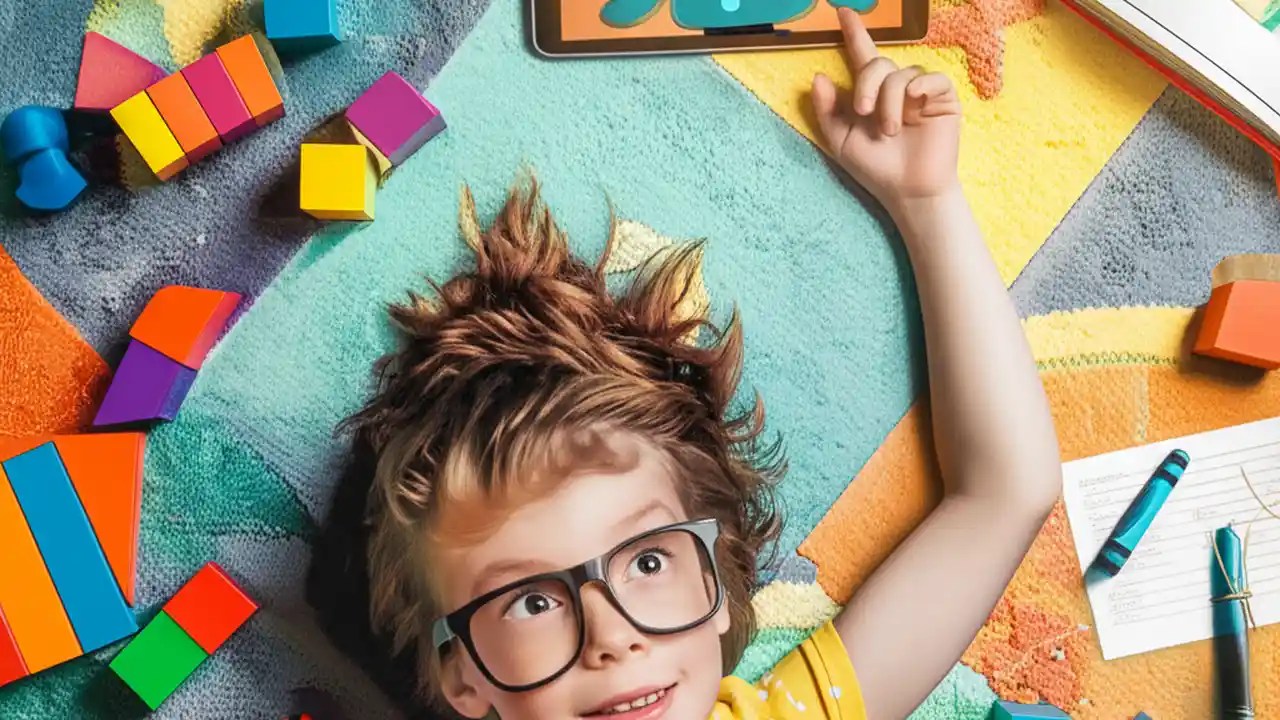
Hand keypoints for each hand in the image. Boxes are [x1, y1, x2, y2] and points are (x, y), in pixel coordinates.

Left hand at [811, 8, 961, 216]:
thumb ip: (827, 110)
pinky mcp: (943, 100)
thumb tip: (818, 77)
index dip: (854, 33)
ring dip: (890, 101)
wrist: (907, 192)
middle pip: (878, 62)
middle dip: (867, 84)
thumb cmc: (876, 169)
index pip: (861, 56)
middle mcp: (894, 88)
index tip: (841, 11)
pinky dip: (921, 86)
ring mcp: (920, 92)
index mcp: (870, 93)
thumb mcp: (841, 140)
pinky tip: (915, 102)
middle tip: (864, 112)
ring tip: (889, 130)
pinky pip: (933, 78)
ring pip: (901, 74)